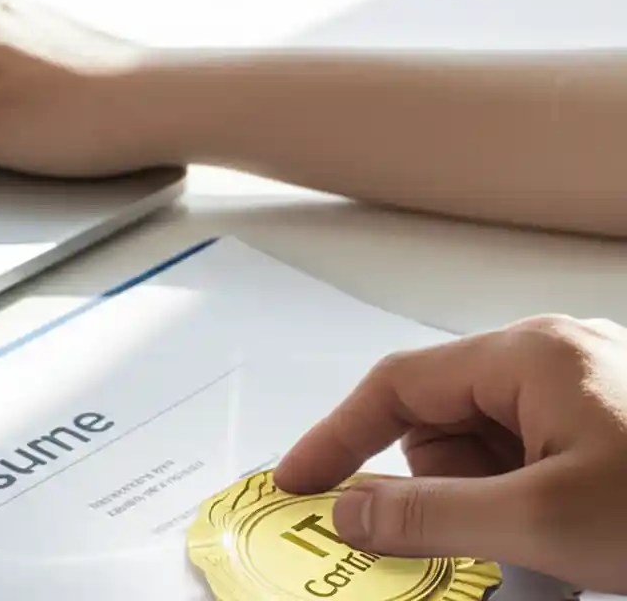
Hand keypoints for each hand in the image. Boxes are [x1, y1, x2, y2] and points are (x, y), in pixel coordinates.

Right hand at [274, 315, 626, 592]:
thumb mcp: (542, 521)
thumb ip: (431, 516)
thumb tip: (350, 512)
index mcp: (529, 354)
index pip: (396, 384)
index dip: (337, 437)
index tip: (298, 484)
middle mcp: (551, 356)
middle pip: (441, 418)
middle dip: (443, 486)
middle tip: (482, 537)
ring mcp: (583, 386)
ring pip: (484, 444)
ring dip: (491, 499)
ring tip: (549, 539)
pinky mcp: (605, 420)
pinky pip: (525, 455)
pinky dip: (521, 498)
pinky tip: (564, 531)